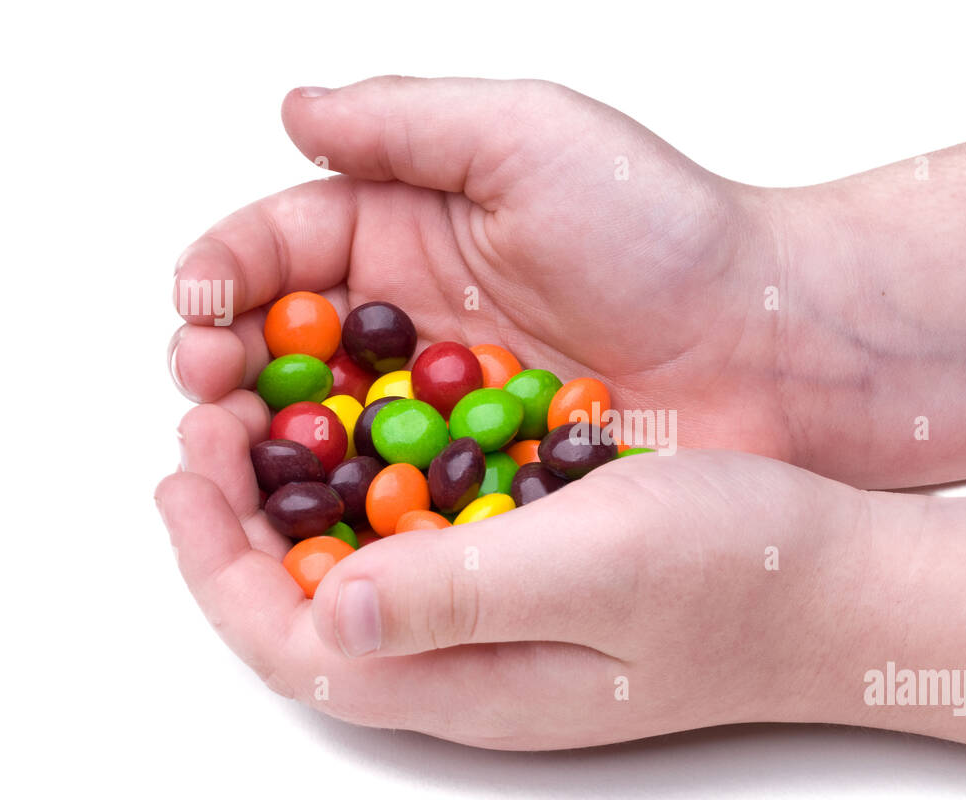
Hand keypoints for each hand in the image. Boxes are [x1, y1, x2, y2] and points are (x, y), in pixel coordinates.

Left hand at [156, 403, 866, 747]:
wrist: (846, 581)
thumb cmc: (743, 577)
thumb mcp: (595, 566)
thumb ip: (460, 596)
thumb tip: (324, 613)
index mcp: (471, 681)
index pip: (295, 646)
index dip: (216, 562)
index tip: (188, 461)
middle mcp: (475, 665)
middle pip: (311, 613)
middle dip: (241, 524)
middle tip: (217, 418)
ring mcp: (511, 628)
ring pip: (363, 575)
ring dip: (304, 502)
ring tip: (274, 416)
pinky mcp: (544, 583)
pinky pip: (426, 545)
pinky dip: (380, 486)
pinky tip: (386, 428)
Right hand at [171, 77, 802, 460]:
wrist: (771, 342)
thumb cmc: (667, 231)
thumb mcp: (532, 138)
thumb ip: (409, 123)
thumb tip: (292, 111)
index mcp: (416, 228)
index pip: (286, 246)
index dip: (225, 275)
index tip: (194, 311)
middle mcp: (419, 319)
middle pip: (285, 347)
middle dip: (228, 371)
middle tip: (205, 403)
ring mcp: (445, 408)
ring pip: (327, 429)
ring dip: (272, 449)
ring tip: (235, 464)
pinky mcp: (482, 479)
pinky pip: (395, 498)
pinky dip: (348, 511)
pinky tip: (315, 523)